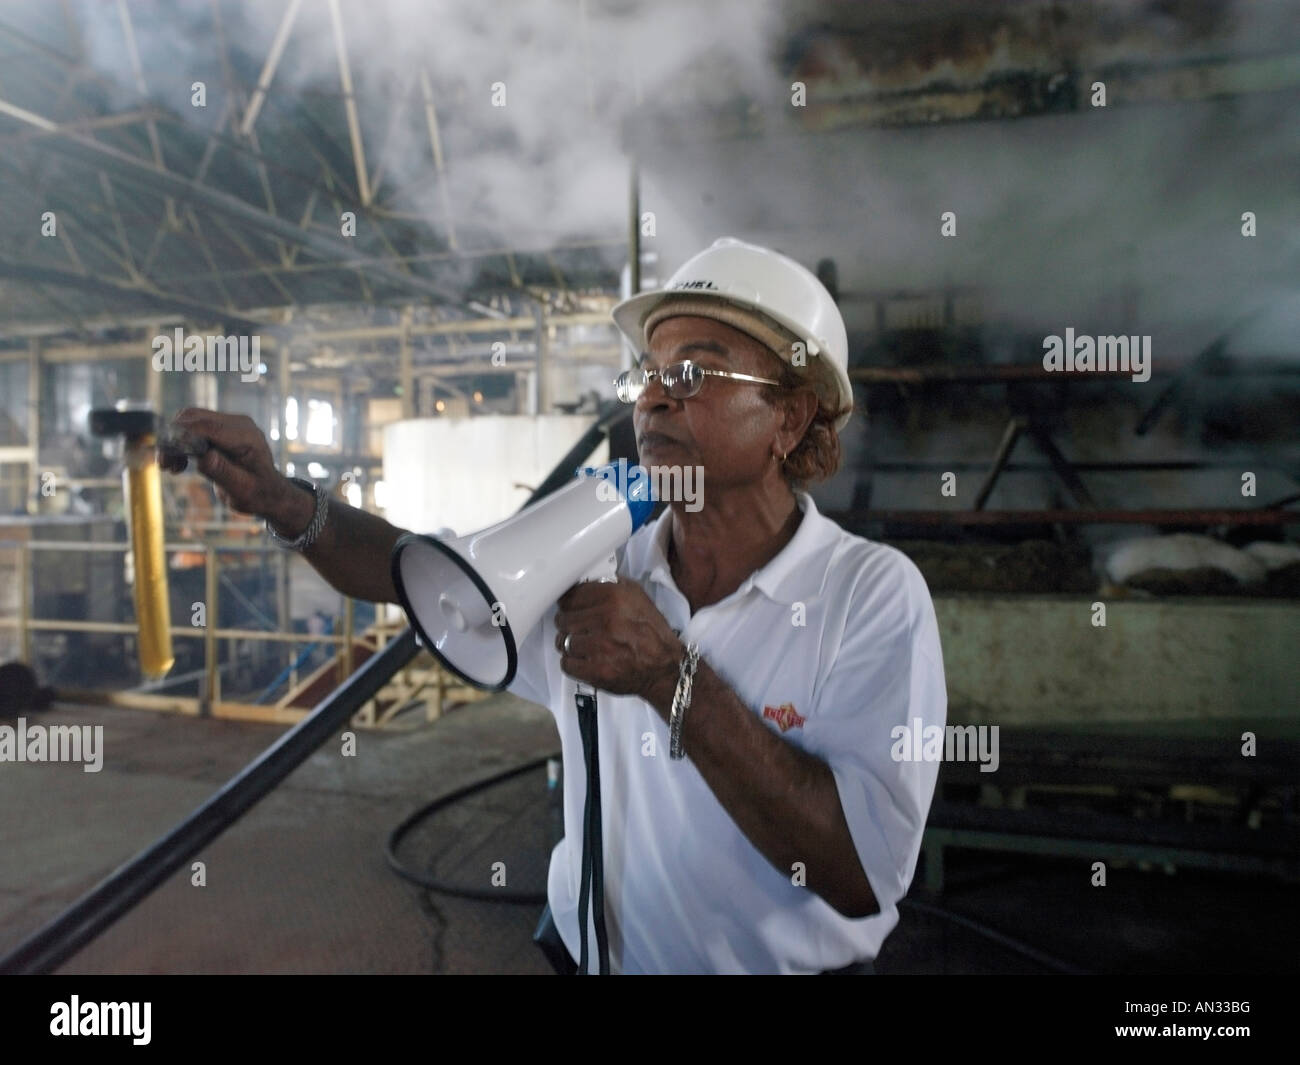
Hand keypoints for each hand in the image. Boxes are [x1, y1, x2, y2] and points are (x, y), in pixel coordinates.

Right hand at [163, 408, 304, 528]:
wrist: (268, 492)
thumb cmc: (258, 493)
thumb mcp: (242, 490)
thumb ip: (223, 472)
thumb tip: (205, 457)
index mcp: (247, 437)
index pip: (208, 427)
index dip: (183, 436)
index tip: (166, 455)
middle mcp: (239, 424)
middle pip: (194, 417)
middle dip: (174, 438)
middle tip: (165, 465)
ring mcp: (230, 423)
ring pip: (189, 420)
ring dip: (174, 441)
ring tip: (170, 467)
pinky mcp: (221, 428)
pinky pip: (193, 427)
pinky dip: (181, 443)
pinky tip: (179, 465)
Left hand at [553, 578, 683, 702]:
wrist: (665, 669)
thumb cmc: (652, 634)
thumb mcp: (639, 597)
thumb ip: (611, 586)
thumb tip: (583, 584)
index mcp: (616, 597)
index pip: (571, 595)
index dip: (570, 603)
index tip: (572, 608)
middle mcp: (607, 619)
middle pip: (563, 618)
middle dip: (569, 624)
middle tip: (580, 628)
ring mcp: (600, 647)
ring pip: (562, 641)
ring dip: (570, 644)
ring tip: (585, 645)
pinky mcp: (596, 671)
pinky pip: (566, 663)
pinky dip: (573, 663)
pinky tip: (586, 659)